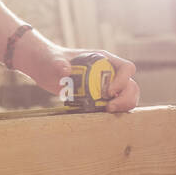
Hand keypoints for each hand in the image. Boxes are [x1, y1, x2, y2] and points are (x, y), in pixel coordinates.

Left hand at [13, 33, 139, 112]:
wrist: (45, 68)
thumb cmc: (50, 59)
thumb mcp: (53, 60)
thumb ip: (58, 64)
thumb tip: (65, 70)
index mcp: (104, 60)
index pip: (126, 68)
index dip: (122, 80)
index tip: (108, 91)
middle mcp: (109, 72)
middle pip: (131, 85)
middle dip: (126, 98)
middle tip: (109, 107)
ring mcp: (106, 85)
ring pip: (127, 97)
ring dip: (123, 106)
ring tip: (107, 111)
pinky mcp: (99, 97)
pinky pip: (114, 105)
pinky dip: (114, 111)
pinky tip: (101, 115)